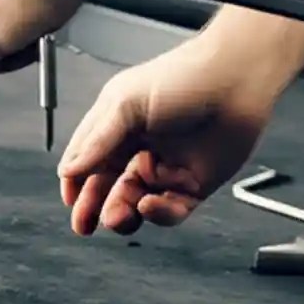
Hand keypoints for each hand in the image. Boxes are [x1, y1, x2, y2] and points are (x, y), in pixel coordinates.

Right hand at [57, 36, 277, 235]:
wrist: (236, 81)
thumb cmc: (182, 79)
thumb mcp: (124, 104)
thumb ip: (96, 141)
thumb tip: (68, 169)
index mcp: (116, 127)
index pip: (87, 162)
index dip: (76, 182)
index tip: (71, 202)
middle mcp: (138, 149)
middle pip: (108, 187)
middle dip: (94, 207)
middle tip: (85, 225)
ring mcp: (166, 168)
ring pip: (136, 203)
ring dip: (124, 212)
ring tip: (119, 216)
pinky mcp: (194, 185)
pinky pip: (171, 210)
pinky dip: (159, 212)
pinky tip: (152, 204)